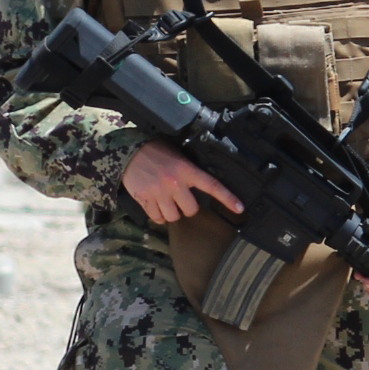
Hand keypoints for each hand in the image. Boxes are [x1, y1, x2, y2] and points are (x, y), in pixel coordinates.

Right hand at [121, 140, 241, 226]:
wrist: (128, 151)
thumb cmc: (156, 152)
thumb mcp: (178, 156)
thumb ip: (190, 171)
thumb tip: (202, 186)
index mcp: (186, 170)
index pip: (211, 185)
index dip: (227, 198)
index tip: (240, 208)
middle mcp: (174, 183)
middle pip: (191, 210)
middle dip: (187, 207)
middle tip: (180, 198)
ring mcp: (159, 193)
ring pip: (174, 217)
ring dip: (172, 212)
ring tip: (167, 201)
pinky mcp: (145, 200)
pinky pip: (157, 218)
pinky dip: (158, 216)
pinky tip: (156, 205)